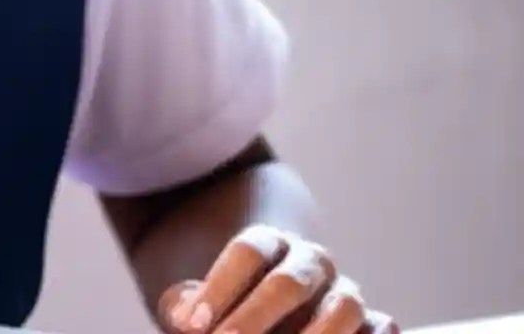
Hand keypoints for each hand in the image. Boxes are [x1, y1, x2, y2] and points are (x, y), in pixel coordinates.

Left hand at [157, 225, 398, 333]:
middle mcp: (311, 262)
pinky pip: (383, 332)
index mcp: (267, 242)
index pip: (247, 252)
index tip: (189, 325)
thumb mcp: (193, 302)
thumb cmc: (220, 307)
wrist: (263, 305)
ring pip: (344, 310)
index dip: (218, 289)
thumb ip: (185, 308)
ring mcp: (345, 294)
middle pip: (288, 284)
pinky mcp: (372, 325)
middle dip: (253, 319)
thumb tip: (186, 322)